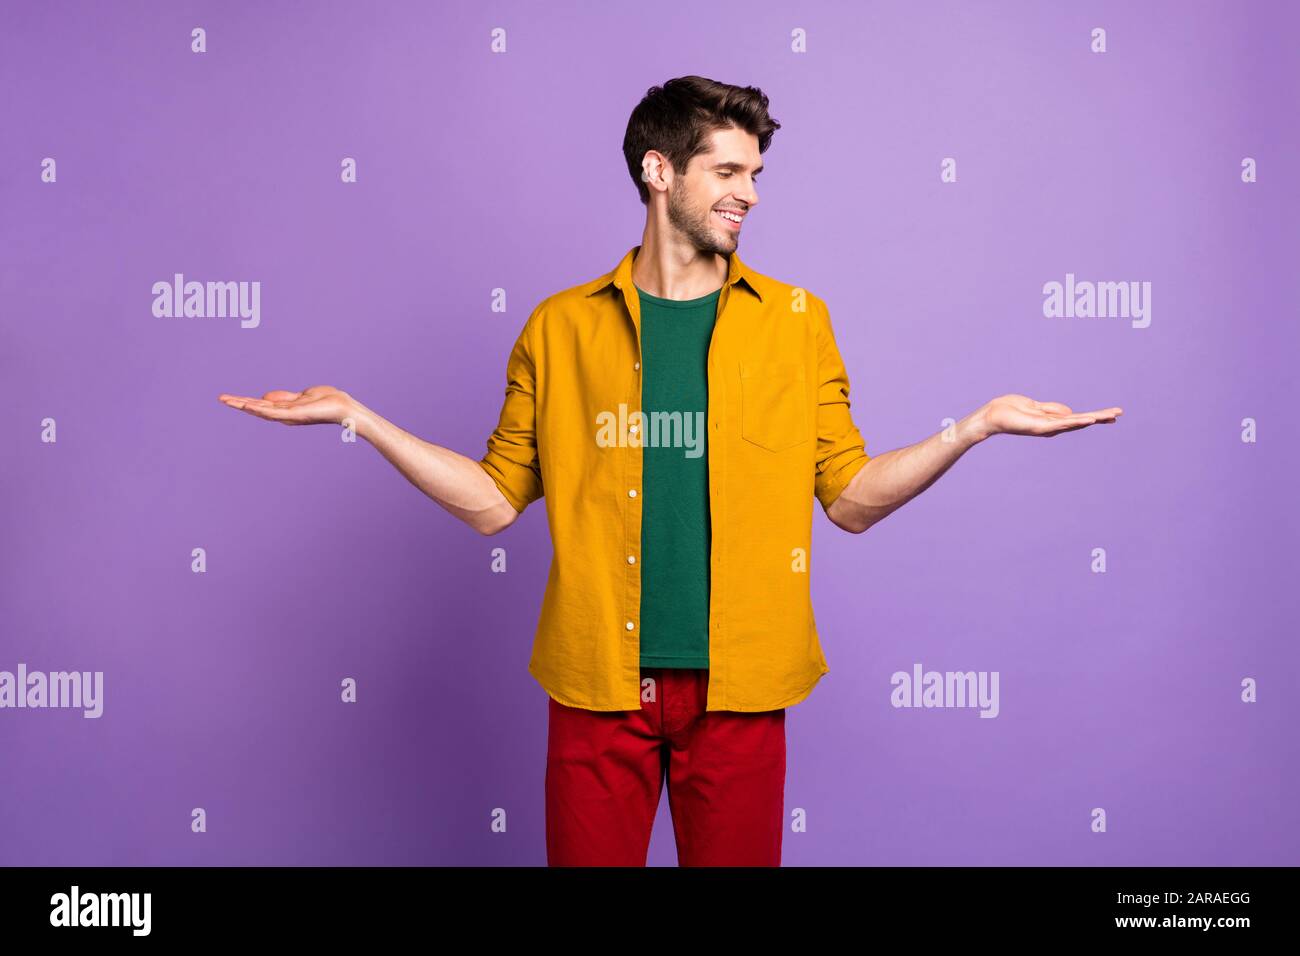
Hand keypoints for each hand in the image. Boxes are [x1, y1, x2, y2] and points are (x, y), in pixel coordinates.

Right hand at [217, 386, 354, 425]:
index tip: (229, 397)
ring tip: (227, 400)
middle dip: (238, 403)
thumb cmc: (327, 402)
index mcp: (285, 410)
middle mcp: (284, 415)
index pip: (261, 405)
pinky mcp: (294, 415)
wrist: (343, 408)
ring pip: (261, 410)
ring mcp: (288, 416)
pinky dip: (259, 408)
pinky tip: (247, 405)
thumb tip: (265, 396)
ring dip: (243, 405)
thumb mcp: (301, 396)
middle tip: (221, 398)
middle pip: (256, 408)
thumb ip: (284, 397)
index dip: (245, 401)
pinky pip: (273, 411)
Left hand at [976, 393, 1121, 440]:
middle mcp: (1053, 426)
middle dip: (1100, 417)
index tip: (1112, 414)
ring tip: (1110, 416)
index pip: (1078, 418)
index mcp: (1052, 421)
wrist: (992, 416)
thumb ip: (1052, 409)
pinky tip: (1088, 420)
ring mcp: (1047, 427)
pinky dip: (1075, 422)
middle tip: (1119, 413)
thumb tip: (1070, 412)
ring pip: (1075, 422)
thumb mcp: (1035, 406)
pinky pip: (1061, 424)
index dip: (1095, 416)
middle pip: (1081, 421)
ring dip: (1093, 419)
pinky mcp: (1040, 427)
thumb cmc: (1010, 410)